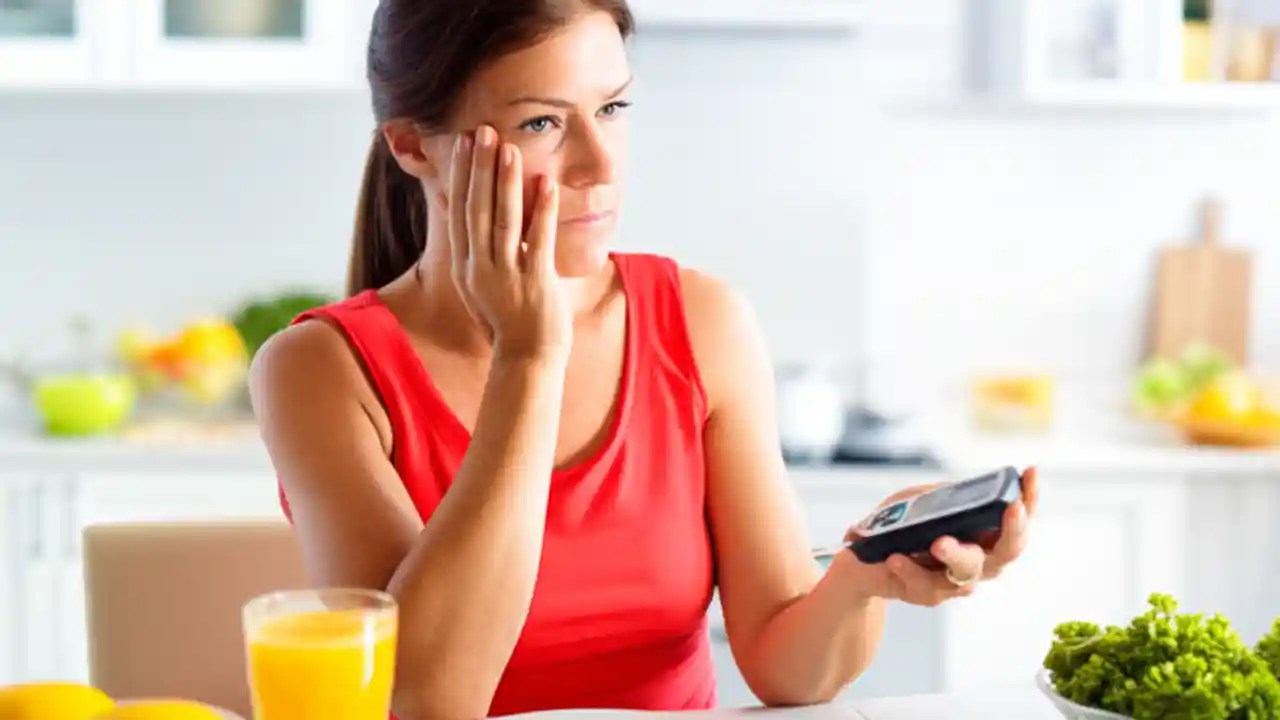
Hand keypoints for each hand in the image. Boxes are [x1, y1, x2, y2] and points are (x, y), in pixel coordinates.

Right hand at [439, 125, 570, 360]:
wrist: (527, 360)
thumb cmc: (508, 322)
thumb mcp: (482, 286)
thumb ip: (477, 252)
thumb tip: (471, 214)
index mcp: (465, 267)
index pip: (458, 213)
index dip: (461, 177)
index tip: (463, 145)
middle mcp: (479, 270)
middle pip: (476, 210)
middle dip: (478, 168)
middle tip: (481, 131)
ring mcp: (506, 278)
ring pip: (502, 222)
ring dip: (505, 182)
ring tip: (508, 148)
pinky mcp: (535, 285)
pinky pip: (538, 241)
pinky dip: (542, 211)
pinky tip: (546, 184)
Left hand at [837, 467, 1039, 606]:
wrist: (863, 557)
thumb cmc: (899, 524)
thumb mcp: (918, 499)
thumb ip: (942, 496)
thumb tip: (960, 491)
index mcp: (984, 533)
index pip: (1018, 516)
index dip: (1030, 496)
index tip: (1031, 473)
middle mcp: (979, 560)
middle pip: (1008, 551)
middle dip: (1013, 530)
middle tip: (1011, 509)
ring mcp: (955, 580)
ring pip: (966, 572)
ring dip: (955, 554)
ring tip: (937, 542)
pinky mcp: (928, 594)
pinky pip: (925, 586)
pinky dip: (910, 570)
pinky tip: (896, 559)